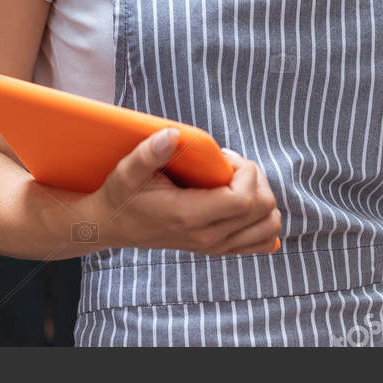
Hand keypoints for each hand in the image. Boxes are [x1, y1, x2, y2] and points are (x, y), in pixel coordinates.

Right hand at [84, 128, 281, 255]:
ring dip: (261, 197)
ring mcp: (216, 247)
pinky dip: (261, 220)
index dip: (246, 172)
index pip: (244, 200)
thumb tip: (173, 133)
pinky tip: (241, 202)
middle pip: (263, 210)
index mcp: (189, 217)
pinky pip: (262, 241)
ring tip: (234, 181)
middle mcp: (208, 238)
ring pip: (269, 226)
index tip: (225, 157)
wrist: (114, 226)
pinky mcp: (219, 249)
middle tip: (228, 166)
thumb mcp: (127, 170)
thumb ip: (149, 152)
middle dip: (255, 179)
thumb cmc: (122, 195)